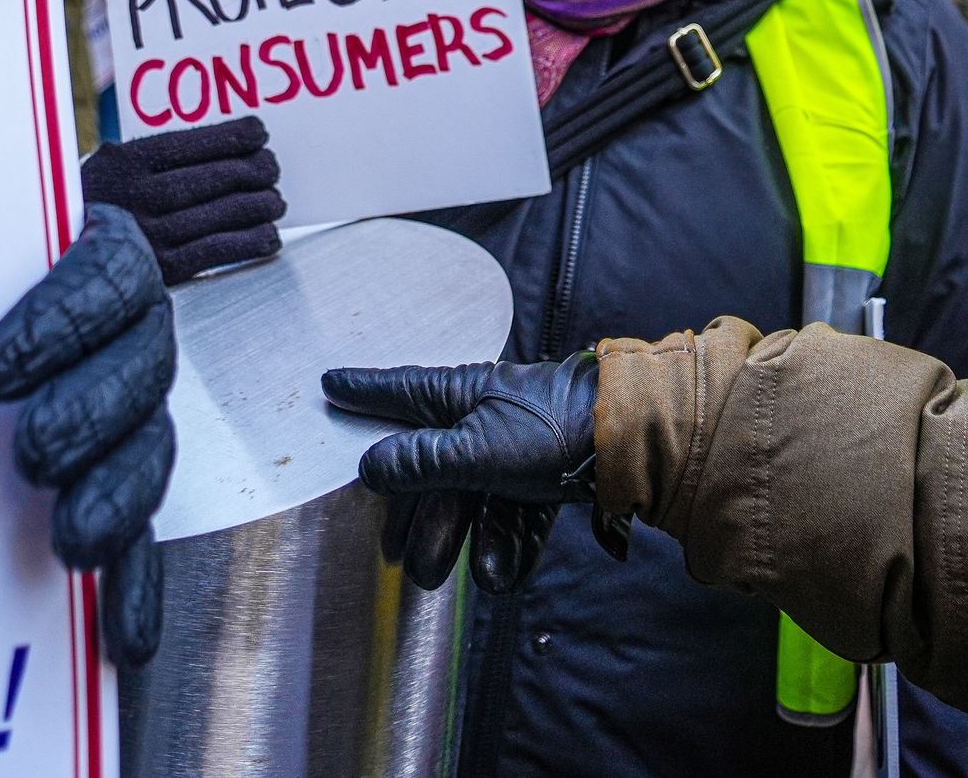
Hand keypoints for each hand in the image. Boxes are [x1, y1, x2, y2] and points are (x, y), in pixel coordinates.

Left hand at [0, 204, 175, 666]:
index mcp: (107, 258)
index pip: (103, 277)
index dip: (57, 324)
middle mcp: (134, 334)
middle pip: (137, 371)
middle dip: (87, 415)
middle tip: (30, 450)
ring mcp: (136, 413)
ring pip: (146, 454)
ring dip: (114, 501)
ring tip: (70, 538)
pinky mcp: (121, 486)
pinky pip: (143, 538)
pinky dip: (133, 589)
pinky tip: (120, 635)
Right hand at [80, 116, 283, 285]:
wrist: (53, 252)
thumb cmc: (94, 203)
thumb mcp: (111, 165)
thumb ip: (157, 155)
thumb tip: (227, 147)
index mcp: (124, 162)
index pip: (193, 143)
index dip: (235, 136)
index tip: (258, 132)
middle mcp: (137, 196)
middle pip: (214, 178)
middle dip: (254, 170)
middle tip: (271, 167)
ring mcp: (149, 235)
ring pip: (221, 215)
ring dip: (258, 206)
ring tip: (274, 201)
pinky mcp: (160, 270)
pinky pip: (216, 252)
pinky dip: (249, 243)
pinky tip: (267, 235)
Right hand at [319, 353, 598, 594]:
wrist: (636, 443)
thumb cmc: (555, 428)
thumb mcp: (476, 449)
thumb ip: (421, 461)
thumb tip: (370, 466)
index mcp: (460, 395)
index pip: (398, 391)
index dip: (363, 392)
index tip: (331, 386)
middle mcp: (482, 417)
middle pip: (433, 468)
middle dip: (416, 518)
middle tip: (395, 555)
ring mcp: (515, 449)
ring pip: (473, 499)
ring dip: (460, 542)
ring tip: (441, 581)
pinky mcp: (546, 477)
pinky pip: (515, 513)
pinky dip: (508, 545)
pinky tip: (502, 577)